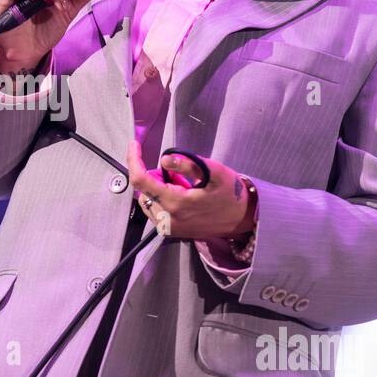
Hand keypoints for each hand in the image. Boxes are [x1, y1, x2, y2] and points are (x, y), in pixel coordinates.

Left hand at [127, 139, 254, 239]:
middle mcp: (167, 218)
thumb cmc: (230, 193)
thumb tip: (164, 160)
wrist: (242, 219)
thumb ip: (188, 164)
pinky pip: (155, 210)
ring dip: (159, 188)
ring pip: (148, 200)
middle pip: (144, 190)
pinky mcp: (171, 231)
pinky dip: (162, 198)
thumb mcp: (214, 172)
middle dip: (156, 176)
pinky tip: (181, 196)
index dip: (134, 160)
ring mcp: (168, 227)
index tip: (134, 145)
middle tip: (179, 174)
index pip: (141, 180)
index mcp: (176, 203)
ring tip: (184, 186)